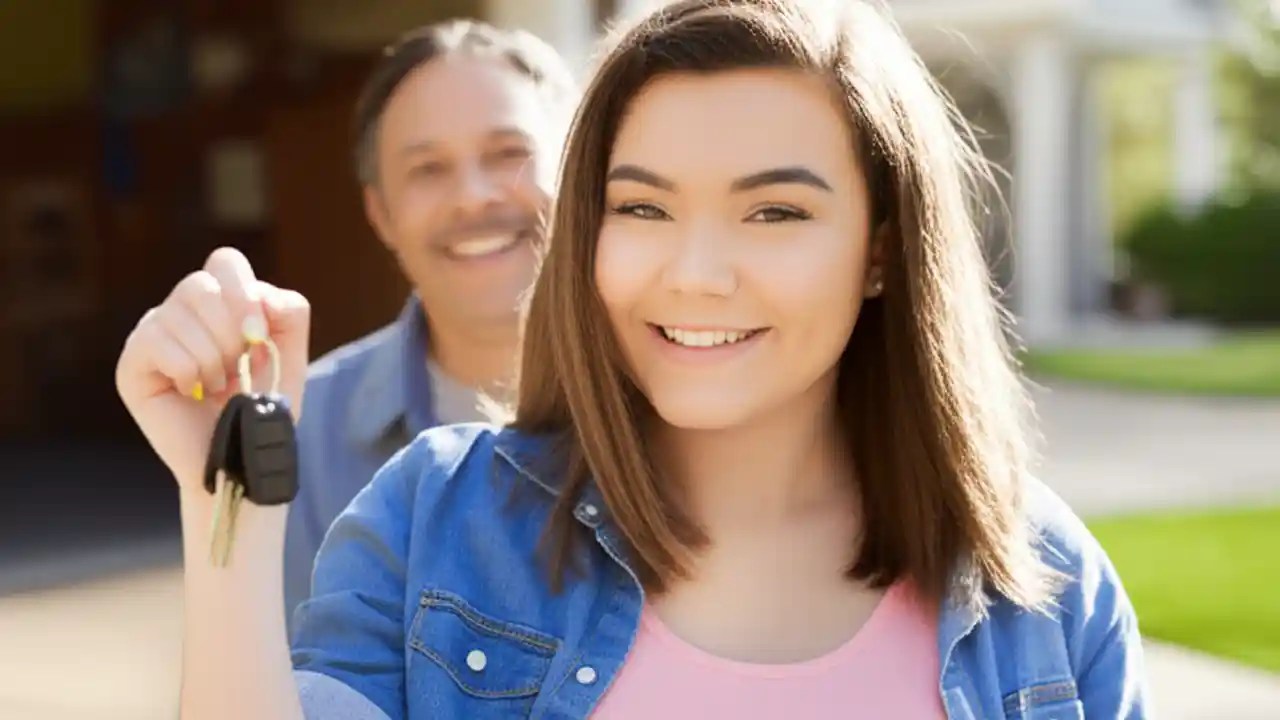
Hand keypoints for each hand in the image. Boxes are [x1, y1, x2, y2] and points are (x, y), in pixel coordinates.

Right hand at [116, 247, 309, 489]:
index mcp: (220, 301)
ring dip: (212, 359)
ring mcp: (153, 332)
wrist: (240, 456)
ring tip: (216, 386)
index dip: (244, 293)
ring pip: (180, 314)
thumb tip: (264, 294)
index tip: (258, 336)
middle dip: (229, 331)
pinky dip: (188, 370)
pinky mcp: (132, 362)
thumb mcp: (290, 355)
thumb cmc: (261, 406)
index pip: (225, 262)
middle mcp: (182, 309)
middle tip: (236, 368)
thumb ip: (289, 315)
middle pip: (201, 285)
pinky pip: (159, 342)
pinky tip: (192, 392)